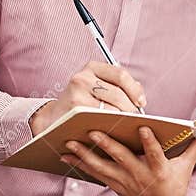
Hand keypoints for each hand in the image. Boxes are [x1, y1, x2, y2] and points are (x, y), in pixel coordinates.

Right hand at [30, 61, 145, 134]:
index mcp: (92, 67)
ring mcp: (76, 94)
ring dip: (122, 118)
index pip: (120, 75)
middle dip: (130, 108)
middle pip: (118, 94)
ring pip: (111, 108)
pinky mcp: (74, 111)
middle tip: (135, 119)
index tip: (141, 103)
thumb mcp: (97, 85)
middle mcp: (82, 77)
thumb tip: (140, 97)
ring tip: (126, 124)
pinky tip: (114, 128)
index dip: (135, 90)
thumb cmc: (82, 101)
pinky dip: (110, 125)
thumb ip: (118, 86)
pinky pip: (100, 119)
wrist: (54, 117)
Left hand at [59, 126, 195, 195]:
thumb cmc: (174, 186)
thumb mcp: (186, 167)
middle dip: (106, 144)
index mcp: (159, 169)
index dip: (150, 142)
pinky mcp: (113, 184)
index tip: (144, 128)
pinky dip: (80, 164)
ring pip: (102, 166)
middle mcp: (139, 175)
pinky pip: (94, 173)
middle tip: (93, 131)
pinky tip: (66, 156)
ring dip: (84, 155)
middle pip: (121, 158)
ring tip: (70, 143)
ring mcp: (124, 181)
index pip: (155, 153)